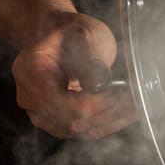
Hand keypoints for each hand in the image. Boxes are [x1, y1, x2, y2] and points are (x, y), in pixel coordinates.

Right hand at [11, 12, 136, 138]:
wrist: (64, 40)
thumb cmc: (73, 34)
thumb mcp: (85, 34)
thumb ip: (89, 56)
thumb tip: (97, 83)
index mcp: (30, 70)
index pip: (56, 100)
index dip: (87, 104)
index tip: (115, 96)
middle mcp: (29, 96)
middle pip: (68, 119)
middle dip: (105, 113)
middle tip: (134, 102)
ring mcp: (41, 112)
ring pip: (78, 129)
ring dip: (110, 121)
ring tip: (135, 107)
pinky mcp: (57, 122)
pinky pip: (83, 131)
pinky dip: (107, 124)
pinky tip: (127, 114)